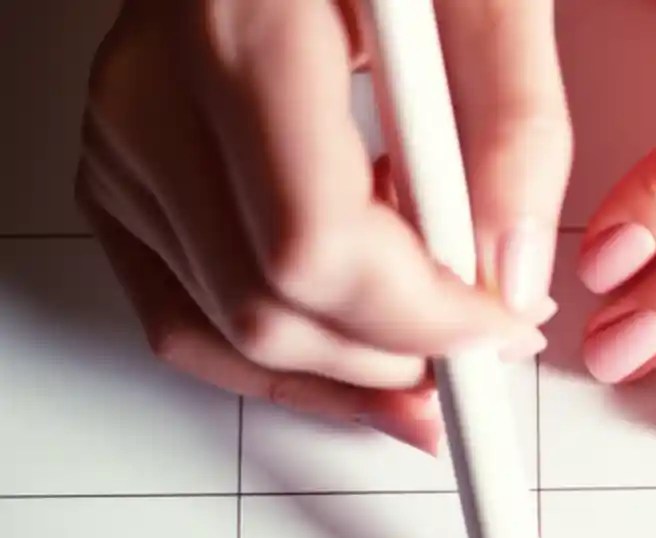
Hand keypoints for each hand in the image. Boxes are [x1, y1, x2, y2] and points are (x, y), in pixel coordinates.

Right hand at [75, 0, 569, 452]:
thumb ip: (512, 117)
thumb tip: (516, 266)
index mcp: (244, 30)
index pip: (317, 243)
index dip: (425, 317)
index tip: (504, 324)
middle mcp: (155, 92)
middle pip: (270, 303)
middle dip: (397, 355)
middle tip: (483, 344)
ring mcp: (123, 140)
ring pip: (224, 329)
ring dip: (347, 369)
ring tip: (433, 346)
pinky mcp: (123, 176)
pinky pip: (185, 318)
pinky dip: (278, 360)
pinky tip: (360, 359)